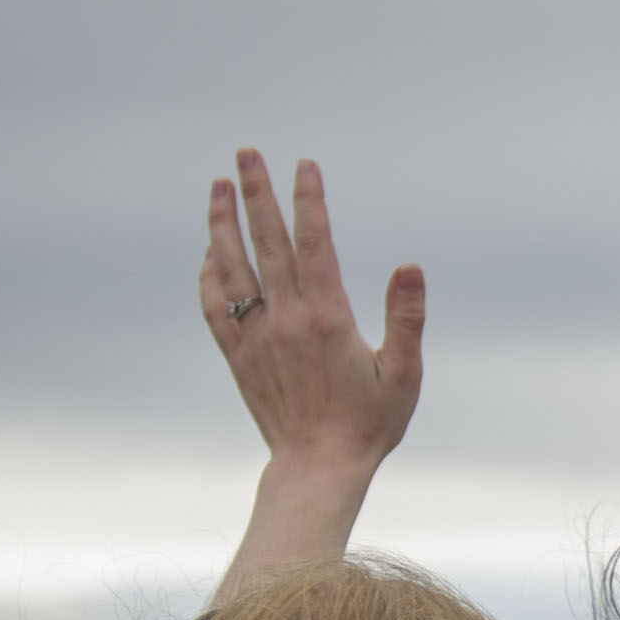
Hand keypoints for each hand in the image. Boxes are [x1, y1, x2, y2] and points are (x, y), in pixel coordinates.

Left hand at [201, 149, 423, 599]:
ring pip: (231, 265)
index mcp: (326, 317)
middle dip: (255, 192)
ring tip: (218, 188)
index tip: (304, 165)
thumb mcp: (404, 373)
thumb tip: (410, 266)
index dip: (308, 200)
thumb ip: (407, 317)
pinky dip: (209, 272)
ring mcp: (255, 335)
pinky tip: (210, 253)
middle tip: (245, 153)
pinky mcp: (238, 355)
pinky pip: (214, 304)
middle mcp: (284, 318)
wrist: (319, 466)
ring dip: (222, 223)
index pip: (313, 242)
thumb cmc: (370, 423)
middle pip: (264, 241)